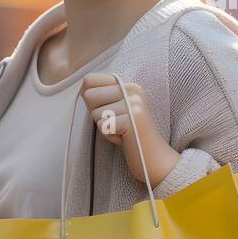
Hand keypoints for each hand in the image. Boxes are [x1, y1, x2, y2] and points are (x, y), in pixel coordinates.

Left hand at [79, 73, 179, 188]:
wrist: (155, 158)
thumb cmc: (131, 136)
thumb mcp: (118, 109)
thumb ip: (102, 96)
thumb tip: (82, 89)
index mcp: (129, 85)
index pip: (90, 80)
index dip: (91, 99)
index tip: (108, 112)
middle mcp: (133, 90)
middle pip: (89, 95)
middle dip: (97, 114)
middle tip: (116, 124)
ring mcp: (134, 104)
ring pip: (95, 112)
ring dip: (105, 127)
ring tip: (122, 131)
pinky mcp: (132, 120)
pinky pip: (103, 126)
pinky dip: (110, 136)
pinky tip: (125, 138)